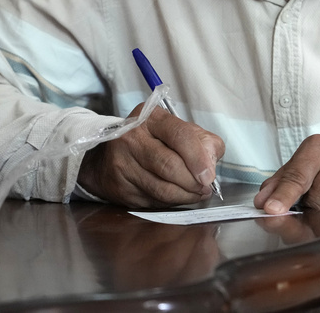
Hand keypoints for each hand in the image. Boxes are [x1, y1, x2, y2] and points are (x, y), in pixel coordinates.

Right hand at [78, 102, 224, 207]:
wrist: (107, 157)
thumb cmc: (151, 141)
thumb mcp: (176, 130)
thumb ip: (201, 140)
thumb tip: (212, 161)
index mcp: (151, 117)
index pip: (180, 136)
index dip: (198, 158)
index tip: (209, 175)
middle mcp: (132, 137)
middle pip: (170, 165)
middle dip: (193, 181)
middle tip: (205, 187)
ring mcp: (123, 163)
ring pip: (162, 188)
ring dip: (186, 196)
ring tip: (197, 194)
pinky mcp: (120, 187)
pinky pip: (153, 200)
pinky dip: (171, 202)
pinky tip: (177, 196)